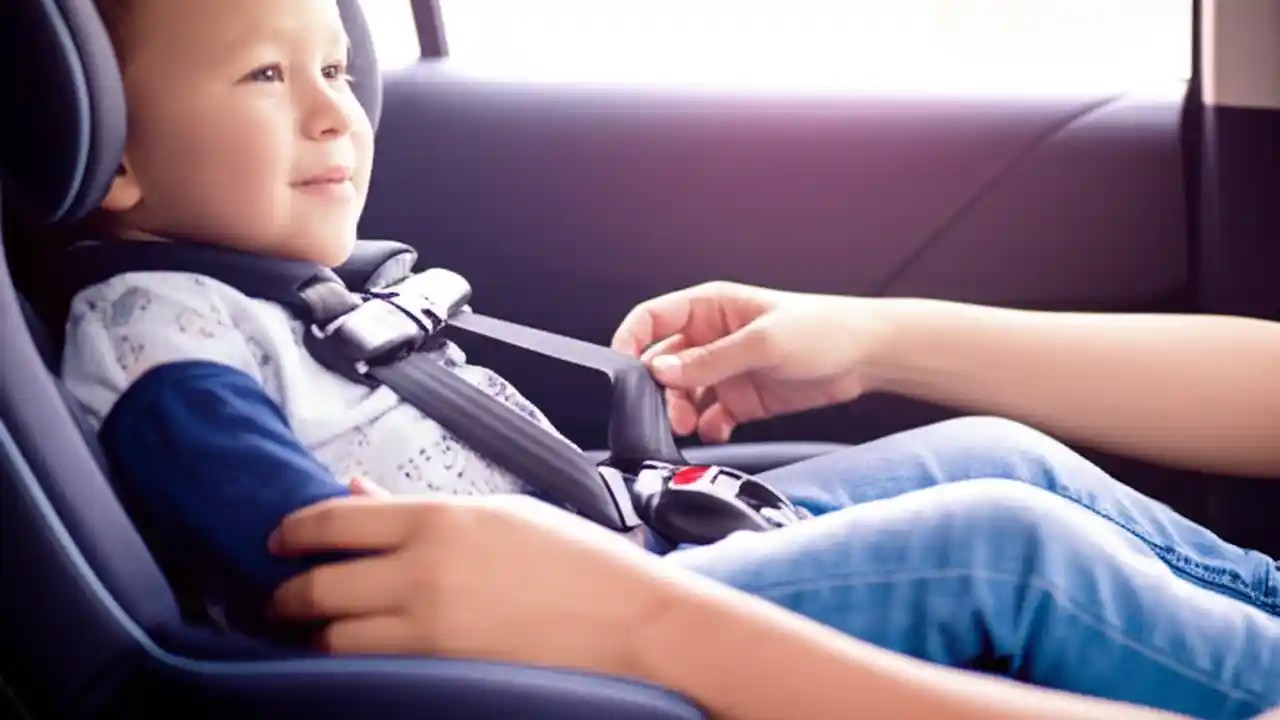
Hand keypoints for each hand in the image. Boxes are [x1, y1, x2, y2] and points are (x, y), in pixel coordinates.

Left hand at [266, 492, 678, 676]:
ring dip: (311, 635)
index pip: (333, 521)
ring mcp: (430, 628)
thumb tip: (358, 494)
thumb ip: (419, 508)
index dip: (291, 531)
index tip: (277, 539)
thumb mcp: (499, 513)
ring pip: (334, 638)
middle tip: (279, 596)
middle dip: (286, 593)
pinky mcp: (441, 671)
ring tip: (309, 633)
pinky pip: (368, 670)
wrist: (631, 620)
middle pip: (318, 585)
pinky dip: (347, 663)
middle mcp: (424, 571)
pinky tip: (350, 656)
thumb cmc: (578, 560)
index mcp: (439, 518)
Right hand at [611, 281, 886, 442]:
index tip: (623, 368)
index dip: (631, 340)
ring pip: (682, 395)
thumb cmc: (823, 329)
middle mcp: (711, 338)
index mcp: (710, 308)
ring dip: (680, 412)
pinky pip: (710, 416)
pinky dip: (707, 428)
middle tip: (670, 410)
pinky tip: (717, 432)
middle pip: (662, 363)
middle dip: (658, 389)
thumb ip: (710, 359)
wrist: (868, 357)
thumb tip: (661, 370)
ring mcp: (725, 370)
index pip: (652, 319)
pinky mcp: (741, 398)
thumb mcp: (763, 342)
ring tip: (692, 425)